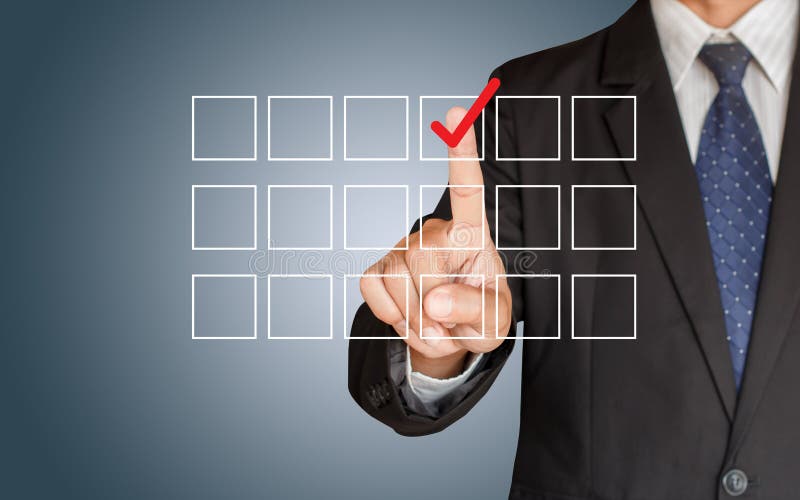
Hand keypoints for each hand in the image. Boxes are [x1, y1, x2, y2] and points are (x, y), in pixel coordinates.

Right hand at [359, 107, 511, 378]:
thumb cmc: (479, 320)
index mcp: (472, 235)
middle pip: (422, 260)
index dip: (461, 153)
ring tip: (434, 324)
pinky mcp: (377, 267)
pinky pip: (372, 291)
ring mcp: (402, 247)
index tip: (457, 113)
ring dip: (416, 319)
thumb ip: (472, 310)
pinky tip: (408, 317)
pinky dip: (391, 316)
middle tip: (448, 325)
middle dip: (434, 307)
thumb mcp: (492, 323)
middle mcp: (435, 232)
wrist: (449, 338)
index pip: (467, 190)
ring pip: (397, 281)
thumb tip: (434, 302)